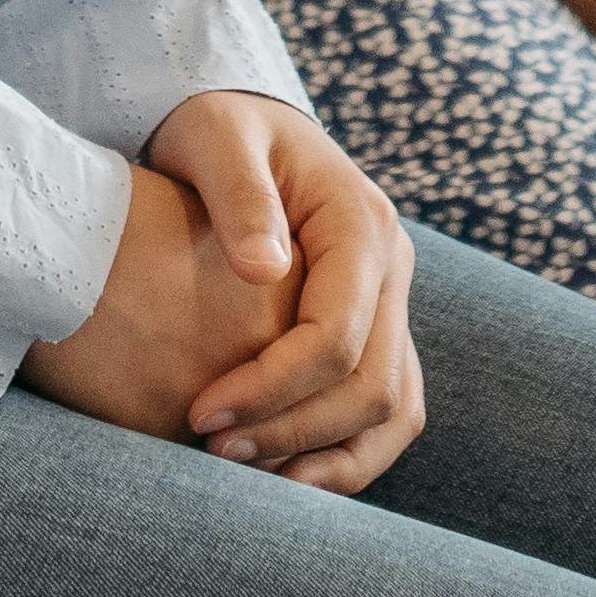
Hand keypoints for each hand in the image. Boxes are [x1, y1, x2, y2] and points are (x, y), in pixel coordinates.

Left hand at [24, 89, 421, 494]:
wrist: (239, 123)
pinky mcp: (377, 326)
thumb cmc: (218, 127)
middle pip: (371, 385)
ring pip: (393, 410)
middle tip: (214, 450)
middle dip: (293, 429)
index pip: (336, 335)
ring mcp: (392, 299)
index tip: (202, 412)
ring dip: (326, 454)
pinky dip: (345, 451)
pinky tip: (282, 472)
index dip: (273, 387)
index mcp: (361, 221)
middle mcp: (392, 264)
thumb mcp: (216, 138)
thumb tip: (263, 270)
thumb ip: (238, 195)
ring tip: (248, 473)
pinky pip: (384, 407)